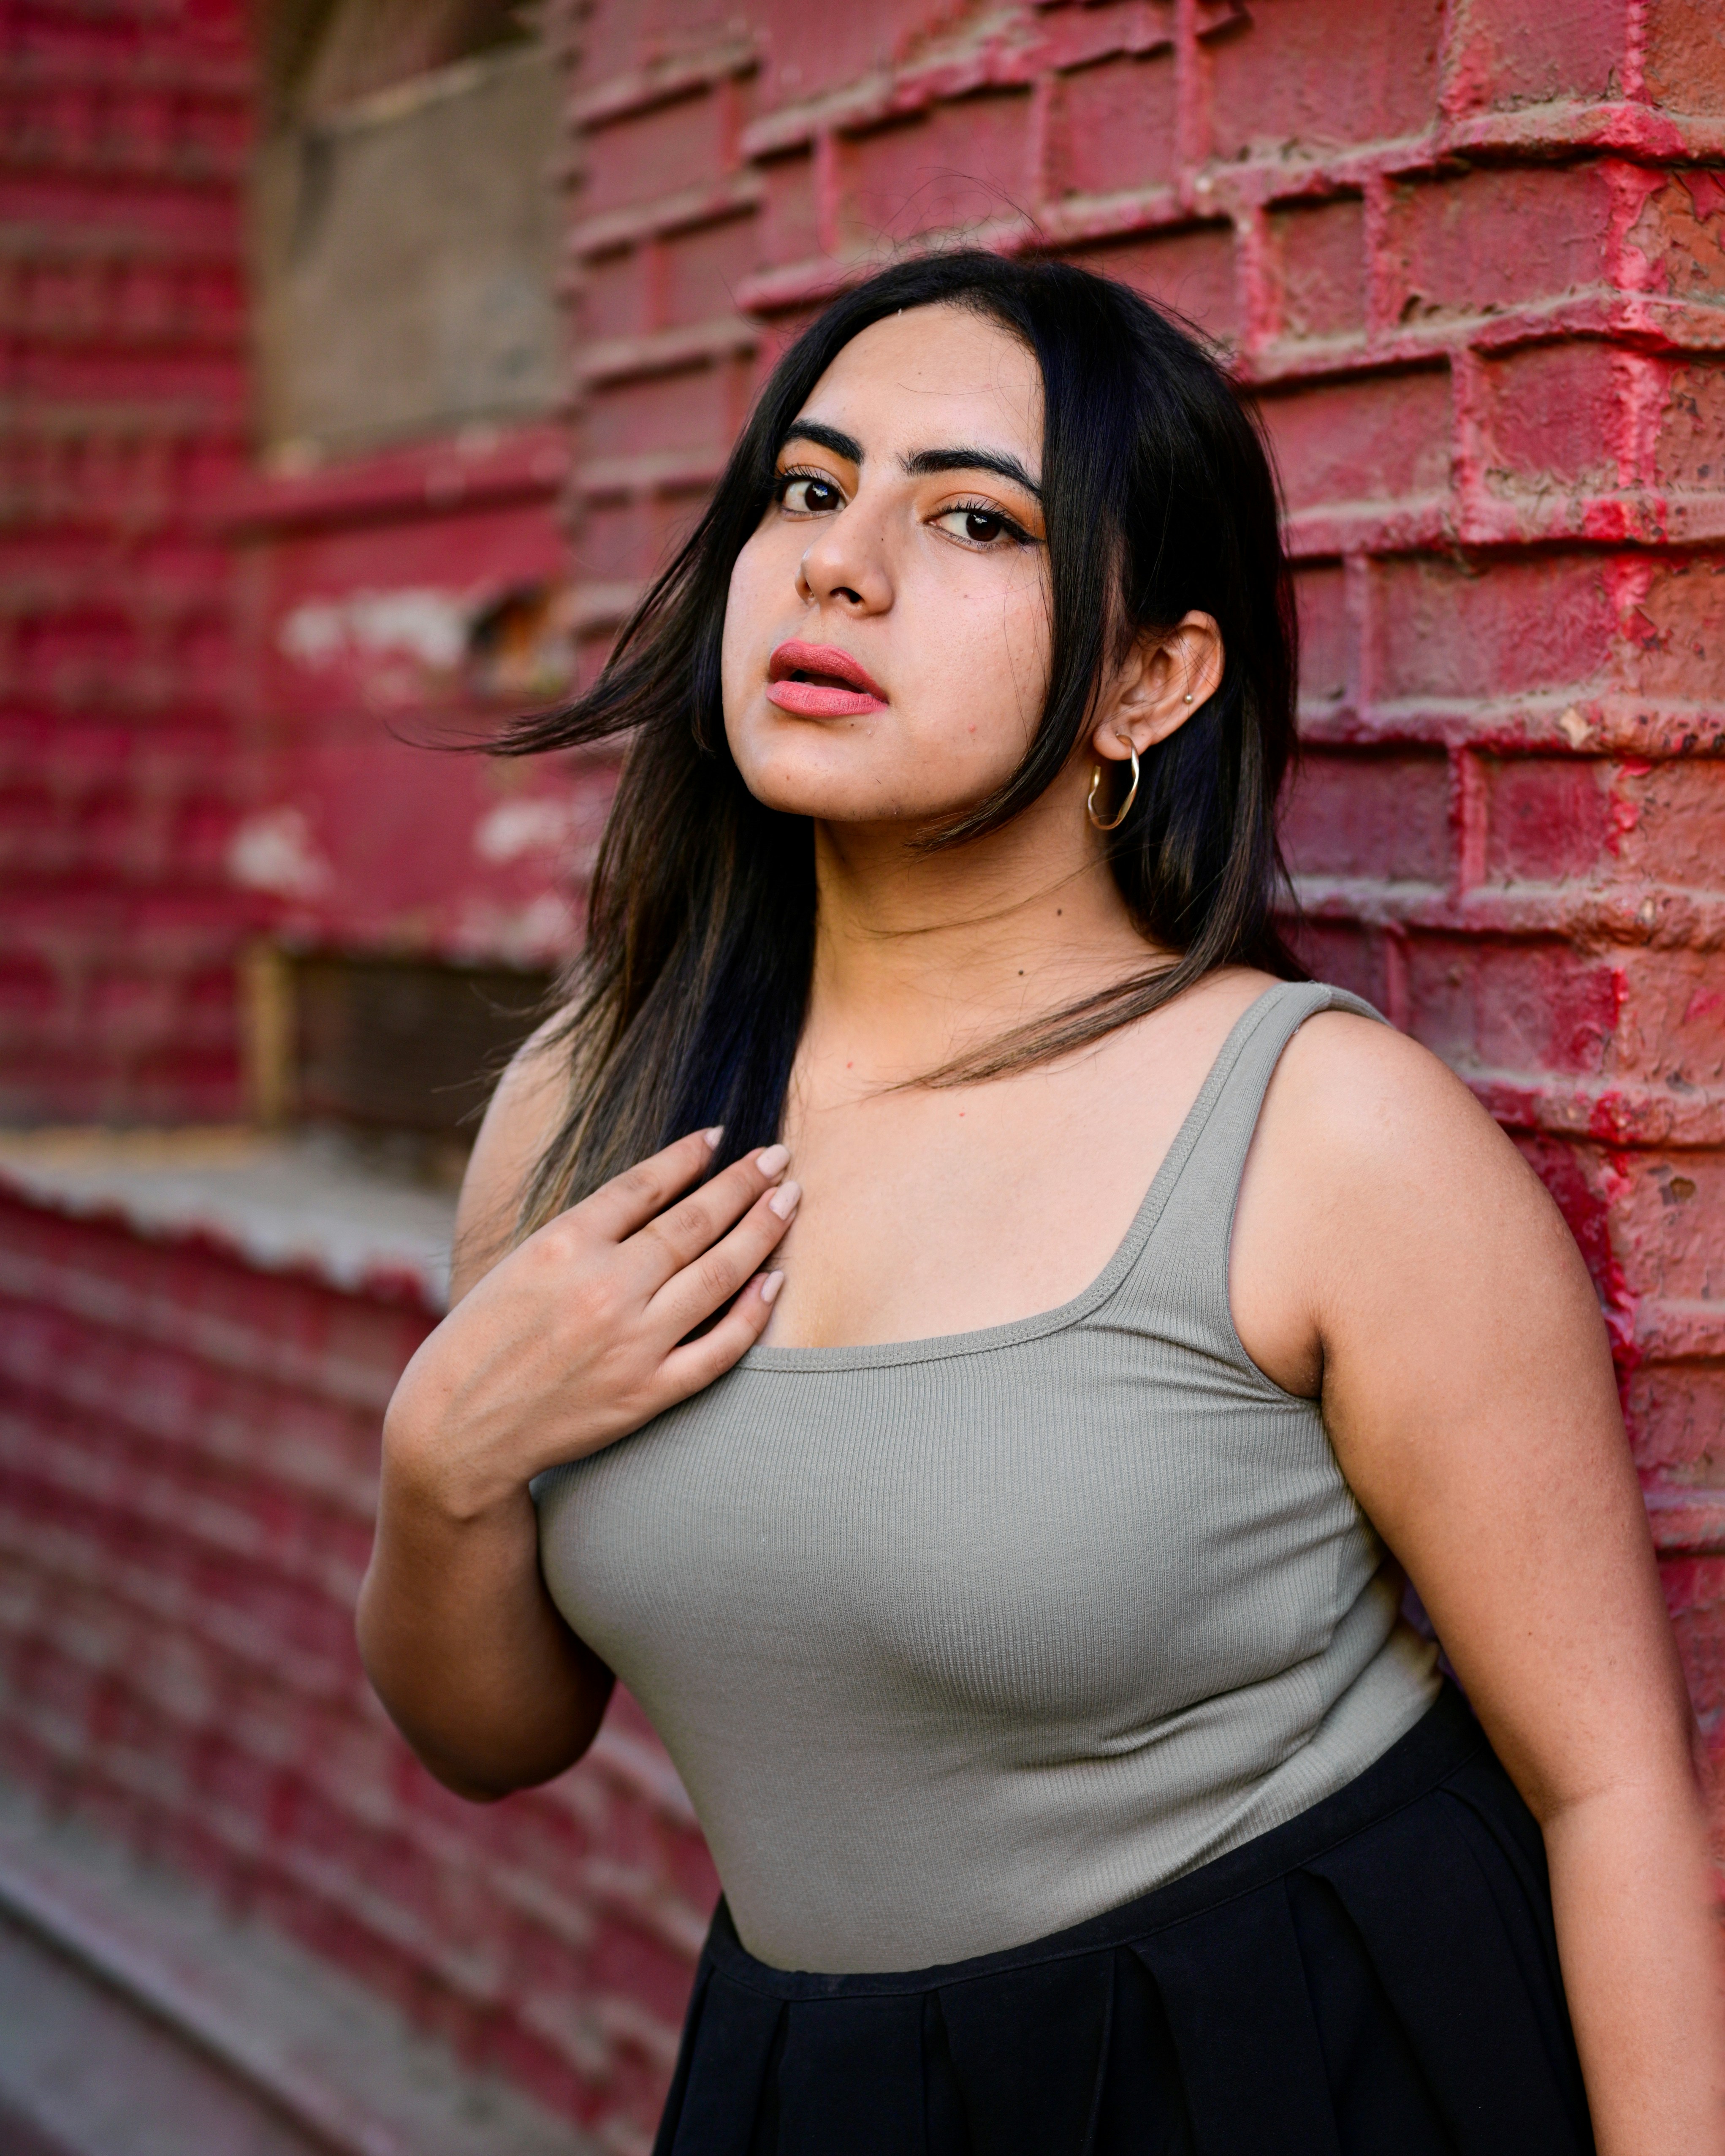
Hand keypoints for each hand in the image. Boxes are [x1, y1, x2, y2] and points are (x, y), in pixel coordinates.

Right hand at [384, 1130, 798, 1518]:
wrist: (457, 1433)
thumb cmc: (482, 1341)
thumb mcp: (521, 1264)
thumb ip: (584, 1232)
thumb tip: (655, 1195)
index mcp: (564, 1244)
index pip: (646, 1184)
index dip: (689, 1156)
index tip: (720, 1135)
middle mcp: (605, 1286)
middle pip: (694, 1220)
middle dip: (742, 1183)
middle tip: (777, 1157)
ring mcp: (632, 1341)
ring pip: (719, 1273)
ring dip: (761, 1229)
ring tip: (788, 1199)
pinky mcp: (648, 1392)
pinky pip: (720, 1347)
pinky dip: (753, 1311)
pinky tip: (776, 1280)